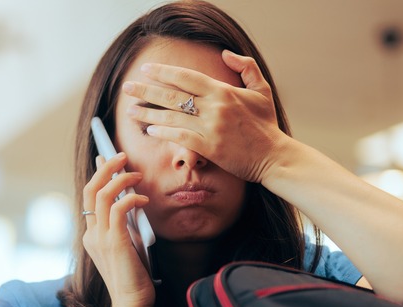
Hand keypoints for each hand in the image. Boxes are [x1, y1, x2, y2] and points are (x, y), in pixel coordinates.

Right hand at [82, 153, 155, 306]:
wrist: (132, 304)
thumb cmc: (134, 278)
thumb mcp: (127, 245)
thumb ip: (124, 225)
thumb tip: (132, 201)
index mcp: (91, 235)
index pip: (89, 197)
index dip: (97, 175)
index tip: (106, 159)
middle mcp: (91, 234)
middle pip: (90, 189)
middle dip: (106, 168)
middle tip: (122, 156)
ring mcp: (100, 238)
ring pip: (102, 195)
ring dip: (120, 179)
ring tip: (136, 174)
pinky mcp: (114, 242)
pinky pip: (118, 208)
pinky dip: (132, 199)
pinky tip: (144, 200)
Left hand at [122, 50, 287, 182]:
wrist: (274, 156)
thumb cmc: (266, 125)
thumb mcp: (261, 90)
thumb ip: (245, 67)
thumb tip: (225, 54)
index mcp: (223, 91)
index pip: (186, 77)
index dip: (163, 72)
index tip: (146, 70)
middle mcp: (214, 107)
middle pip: (172, 95)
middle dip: (146, 90)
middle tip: (127, 88)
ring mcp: (211, 127)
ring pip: (172, 117)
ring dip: (148, 113)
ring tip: (131, 111)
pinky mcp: (209, 147)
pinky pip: (180, 137)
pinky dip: (164, 132)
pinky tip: (151, 130)